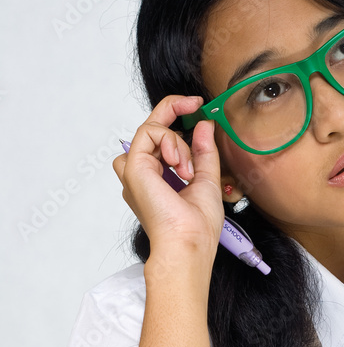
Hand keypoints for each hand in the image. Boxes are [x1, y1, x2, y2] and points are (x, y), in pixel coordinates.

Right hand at [112, 95, 223, 256]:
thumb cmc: (198, 226)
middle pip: (150, 128)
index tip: (196, 106)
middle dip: (173, 109)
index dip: (175, 116)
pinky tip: (180, 165)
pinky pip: (148, 133)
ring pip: (150, 129)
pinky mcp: (133, 166)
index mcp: (158, 178)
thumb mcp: (208, 180)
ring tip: (189, 169)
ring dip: (176, 141)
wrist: (189, 243)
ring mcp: (136, 170)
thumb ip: (204, 151)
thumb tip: (203, 124)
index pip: (160, 139)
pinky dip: (169, 142)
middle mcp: (143, 173)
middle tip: (194, 104)